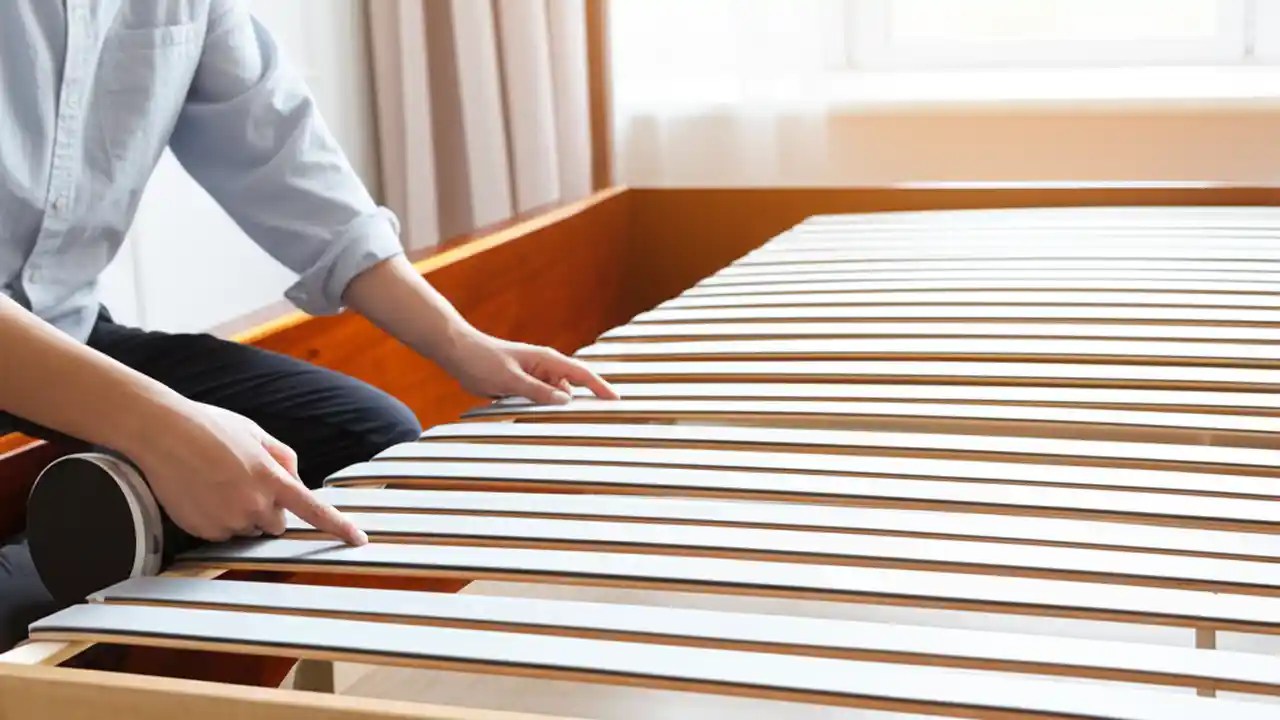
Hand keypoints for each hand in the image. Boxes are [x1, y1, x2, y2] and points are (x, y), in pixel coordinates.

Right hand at [124, 401, 366, 545]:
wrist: (161, 433)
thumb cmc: (211, 428)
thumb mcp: (256, 434)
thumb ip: (283, 459)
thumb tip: (297, 483)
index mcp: (272, 478)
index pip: (313, 510)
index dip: (338, 527)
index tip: (358, 540)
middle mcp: (254, 505)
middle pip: (277, 524)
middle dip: (268, 509)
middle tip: (242, 481)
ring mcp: (228, 520)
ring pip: (248, 529)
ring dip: (241, 513)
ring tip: (215, 483)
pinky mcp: (204, 531)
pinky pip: (222, 534)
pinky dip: (217, 519)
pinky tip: (201, 493)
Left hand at [439, 330, 619, 404]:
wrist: (457, 352)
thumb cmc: (482, 360)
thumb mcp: (510, 379)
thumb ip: (538, 391)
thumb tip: (565, 401)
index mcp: (547, 360)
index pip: (582, 374)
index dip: (601, 388)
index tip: (617, 401)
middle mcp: (544, 368)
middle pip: (569, 392)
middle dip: (567, 407)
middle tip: (558, 419)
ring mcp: (534, 378)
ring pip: (551, 400)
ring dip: (543, 409)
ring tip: (519, 407)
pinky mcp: (522, 387)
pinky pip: (535, 402)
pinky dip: (531, 409)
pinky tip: (514, 409)